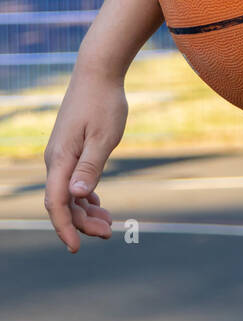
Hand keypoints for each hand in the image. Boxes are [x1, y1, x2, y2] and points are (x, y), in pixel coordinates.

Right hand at [43, 63, 127, 251]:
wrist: (98, 72)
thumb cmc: (104, 102)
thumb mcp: (104, 136)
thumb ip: (90, 167)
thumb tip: (75, 196)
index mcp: (61, 159)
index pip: (56, 203)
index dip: (65, 228)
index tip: (76, 248)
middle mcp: (55, 159)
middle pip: (62, 202)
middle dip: (81, 223)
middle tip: (108, 233)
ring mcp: (61, 154)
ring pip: (68, 193)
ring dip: (85, 211)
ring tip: (108, 224)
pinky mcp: (70, 148)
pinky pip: (72, 180)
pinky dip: (84, 196)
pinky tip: (98, 205)